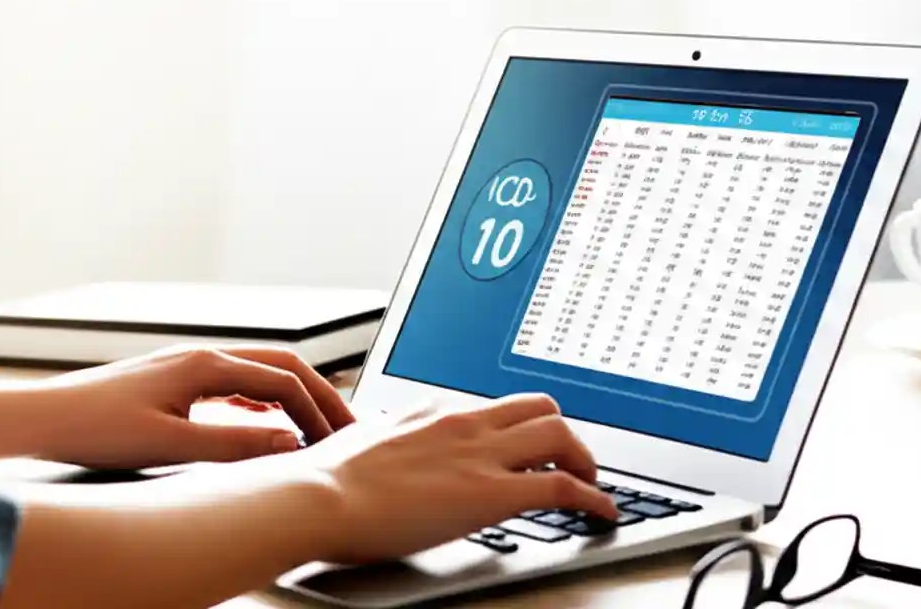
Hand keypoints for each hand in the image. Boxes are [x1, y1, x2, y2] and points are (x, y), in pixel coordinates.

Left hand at [35, 346, 354, 467]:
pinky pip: (235, 383)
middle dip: (319, 395)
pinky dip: (263, 401)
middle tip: (348, 425)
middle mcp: (201, 357)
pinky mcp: (174, 380)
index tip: (339, 440)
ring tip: (315, 426)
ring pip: (259, 373)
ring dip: (293, 397)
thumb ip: (234, 445)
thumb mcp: (171, 445)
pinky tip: (263, 423)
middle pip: (281, 367)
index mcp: (206, 366)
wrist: (43, 417)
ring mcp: (187, 366)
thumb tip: (288, 444)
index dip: (318, 412)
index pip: (284, 383)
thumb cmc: (96, 428)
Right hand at [295, 393, 617, 563]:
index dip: (520, 430)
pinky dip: (592, 497)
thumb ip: (389, 442)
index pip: (495, 408)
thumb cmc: (328, 480)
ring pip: (560, 433)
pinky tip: (601, 513)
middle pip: (540, 407)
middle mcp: (463, 421)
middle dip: (564, 435)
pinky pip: (562, 486)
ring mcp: (480, 453)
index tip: (528, 447)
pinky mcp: (491, 491)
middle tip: (572, 461)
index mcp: (434, 411)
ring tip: (591, 485)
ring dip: (584, 459)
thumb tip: (385, 446)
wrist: (319, 497)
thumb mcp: (364, 445)